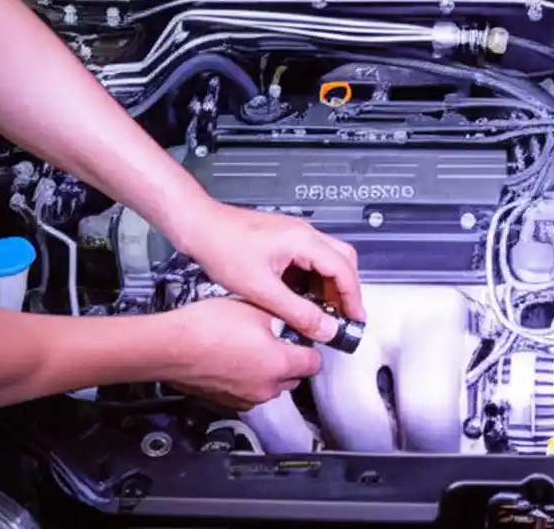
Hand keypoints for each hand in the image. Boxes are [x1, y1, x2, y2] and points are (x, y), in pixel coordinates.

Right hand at [163, 298, 321, 410]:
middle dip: (290, 359)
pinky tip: (234, 358)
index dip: (310, 346)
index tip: (303, 337)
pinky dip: (247, 379)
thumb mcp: (255, 308)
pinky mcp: (226, 401)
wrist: (169, 346)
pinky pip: (248, 391)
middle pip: (294, 377)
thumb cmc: (206, 327)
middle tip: (276, 338)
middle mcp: (266, 388)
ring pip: (270, 386)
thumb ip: (283, 317)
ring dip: (268, 370)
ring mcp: (245, 398)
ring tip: (251, 347)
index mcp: (279, 365)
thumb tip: (295, 318)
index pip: (314, 363)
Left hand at [172, 200, 363, 342]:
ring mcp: (295, 234)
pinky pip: (311, 258)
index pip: (343, 270)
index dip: (353, 297)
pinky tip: (303, 297)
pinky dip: (314, 279)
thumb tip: (324, 328)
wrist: (198, 225)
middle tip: (343, 315)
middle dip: (346, 290)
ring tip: (324, 311)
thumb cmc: (222, 248)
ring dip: (330, 285)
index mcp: (304, 241)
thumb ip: (297, 311)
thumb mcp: (261, 289)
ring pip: (328, 259)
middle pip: (343, 260)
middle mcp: (305, 233)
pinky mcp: (284, 238)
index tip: (355, 319)